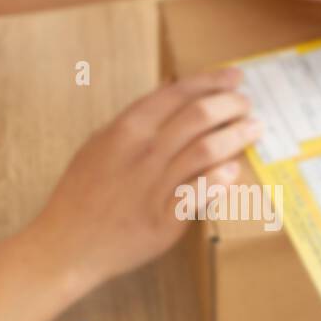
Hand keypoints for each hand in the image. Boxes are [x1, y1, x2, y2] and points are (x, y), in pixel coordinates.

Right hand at [31, 66, 260, 287]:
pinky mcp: (165, 220)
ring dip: (235, 136)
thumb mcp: (98, 144)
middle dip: (229, 104)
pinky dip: (220, 178)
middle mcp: (142, 153)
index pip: (176, 94)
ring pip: (205, 151)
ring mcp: (154, 186)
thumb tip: (168, 90)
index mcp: (125, 130)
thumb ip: (134, 119)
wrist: (67, 244)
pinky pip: (199, 193)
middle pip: (197, 117)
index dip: (210, 81)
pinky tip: (234, 170)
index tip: (234, 77)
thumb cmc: (81, 193)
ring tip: (253, 129)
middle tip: (246, 103)